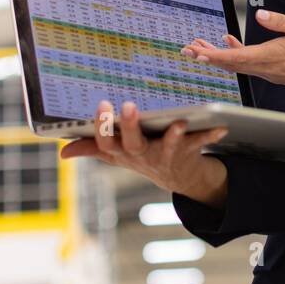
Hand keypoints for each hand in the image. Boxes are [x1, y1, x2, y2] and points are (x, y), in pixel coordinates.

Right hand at [61, 100, 228, 207]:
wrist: (179, 178)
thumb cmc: (143, 156)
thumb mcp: (117, 155)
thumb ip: (92, 149)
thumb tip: (63, 151)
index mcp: (124, 152)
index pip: (107, 143)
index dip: (102, 128)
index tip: (103, 105)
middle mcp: (143, 155)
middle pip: (134, 143)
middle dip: (131, 126)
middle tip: (129, 106)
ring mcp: (167, 155)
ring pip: (169, 146)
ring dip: (174, 136)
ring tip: (179, 122)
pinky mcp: (189, 152)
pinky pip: (200, 143)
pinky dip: (210, 136)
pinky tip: (221, 127)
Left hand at [183, 10, 284, 107]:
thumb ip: (281, 22)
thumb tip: (260, 15)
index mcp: (271, 56)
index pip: (236, 57)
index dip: (214, 56)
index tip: (196, 53)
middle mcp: (266, 68)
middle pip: (230, 63)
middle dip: (207, 56)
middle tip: (187, 48)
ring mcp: (269, 72)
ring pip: (237, 64)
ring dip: (218, 55)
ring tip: (200, 45)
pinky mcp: (273, 72)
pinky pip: (248, 64)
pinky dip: (235, 54)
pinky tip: (229, 43)